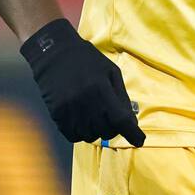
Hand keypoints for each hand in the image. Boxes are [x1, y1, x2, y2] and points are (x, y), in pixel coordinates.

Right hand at [20, 18, 145, 144]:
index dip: (132, 134)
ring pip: (90, 136)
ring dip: (96, 131)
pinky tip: (81, 119)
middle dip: (113, 128)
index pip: (120, 120)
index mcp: (101, 89)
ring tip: (94, 115)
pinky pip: (73, 136)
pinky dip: (81, 132)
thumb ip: (122, 97)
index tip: (139, 141)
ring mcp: (69, 110)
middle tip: (110, 117)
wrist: (54, 54)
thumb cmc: (88, 61)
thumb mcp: (111, 72)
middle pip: (106, 132)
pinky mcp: (56, 114)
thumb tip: (131, 123)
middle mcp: (85, 102)